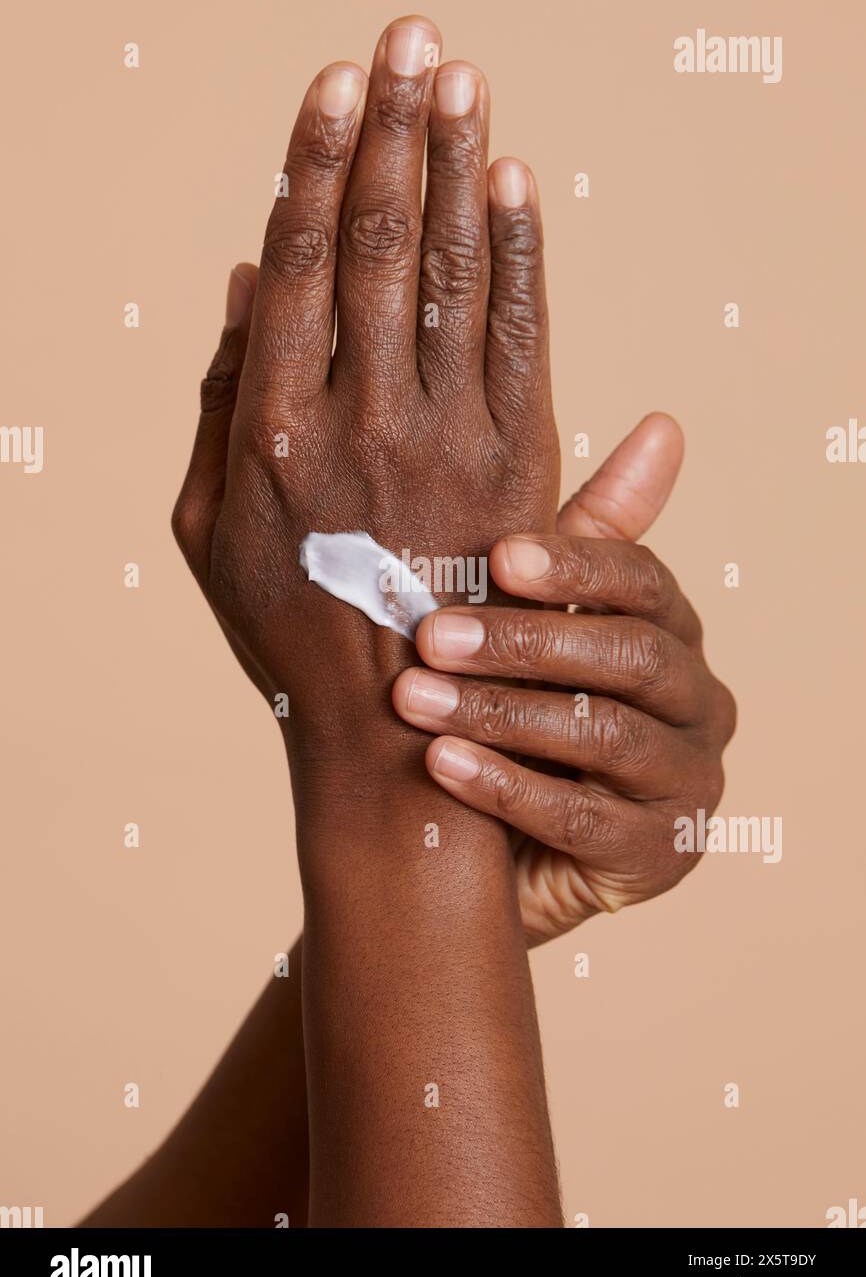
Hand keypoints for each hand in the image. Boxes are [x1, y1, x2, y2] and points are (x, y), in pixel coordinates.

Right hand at [171, 15, 558, 772]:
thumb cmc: (290, 626)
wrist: (401, 723)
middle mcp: (357, 420)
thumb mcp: (209, 528)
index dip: (318, 165)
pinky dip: (521, 255)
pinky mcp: (517, 463)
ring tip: (459, 80)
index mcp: (272, 430)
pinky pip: (523, 337)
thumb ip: (221, 401)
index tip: (336, 86)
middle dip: (394, 133)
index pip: (299, 266)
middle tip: (408, 39)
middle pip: (378, 247)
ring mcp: (443, 440)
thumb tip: (245, 285)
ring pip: (452, 275)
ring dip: (458, 166)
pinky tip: (515, 181)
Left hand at [393, 420, 736, 944]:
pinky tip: (441, 766)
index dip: (576, 565)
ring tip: (413, 700)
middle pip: (632, 656)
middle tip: (430, 634)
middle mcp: (697, 700)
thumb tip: (664, 422)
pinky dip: (508, 788)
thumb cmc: (515, 709)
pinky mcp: (659, 854)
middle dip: (527, 641)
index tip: (497, 555)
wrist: (500, 848)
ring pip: (607, 737)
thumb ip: (578, 537)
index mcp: (671, 629)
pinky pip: (585, 821)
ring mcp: (686, 781)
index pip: (643, 580)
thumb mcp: (532, 620)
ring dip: (504, 712)